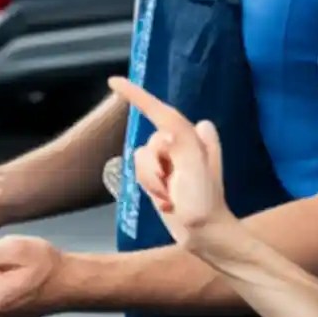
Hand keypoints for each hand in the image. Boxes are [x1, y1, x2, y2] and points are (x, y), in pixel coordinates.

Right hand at [107, 77, 233, 249]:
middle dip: (154, 166)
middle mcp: (180, 143)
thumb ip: (181, 142)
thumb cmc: (204, 202)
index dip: (135, 94)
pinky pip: (140, 171)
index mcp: (191, 136)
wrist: (204, 234)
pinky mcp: (160, 174)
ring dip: (150, 180)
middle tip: (171, 186)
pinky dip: (148, 186)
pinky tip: (165, 200)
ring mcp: (169, 159)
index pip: (158, 110)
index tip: (113, 82)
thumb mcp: (195, 168)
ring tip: (169, 197)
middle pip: (149, 141)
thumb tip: (176, 128)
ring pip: (140, 157)